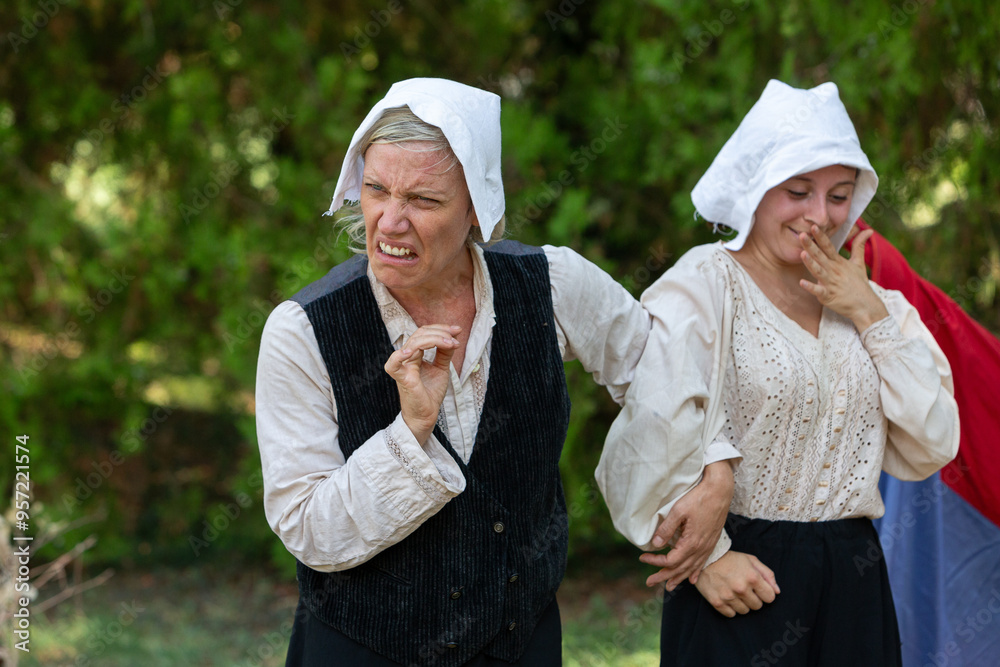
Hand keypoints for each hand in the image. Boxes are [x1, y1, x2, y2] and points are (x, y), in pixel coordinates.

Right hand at [384, 324, 461, 444]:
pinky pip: (394, 364)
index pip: (424, 333)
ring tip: (450, 344)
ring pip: (414, 343)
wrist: (427, 415)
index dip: (441, 328)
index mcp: (415, 354)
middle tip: (456, 337)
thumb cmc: (431, 393)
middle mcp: (407, 357)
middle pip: (420, 334)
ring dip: (434, 339)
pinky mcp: (402, 378)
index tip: (458, 330)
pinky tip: (412, 351)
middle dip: (440, 332)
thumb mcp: (441, 368)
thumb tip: (453, 337)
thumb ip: (445, 352)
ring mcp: (403, 366)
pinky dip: (400, 355)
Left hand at [638, 461, 734, 589]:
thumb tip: (656, 545)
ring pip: (692, 569)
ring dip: (679, 578)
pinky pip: (703, 563)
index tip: (642, 558)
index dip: (655, 562)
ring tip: (669, 586)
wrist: (720, 491)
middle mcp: (701, 549)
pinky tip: (693, 580)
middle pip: (680, 569)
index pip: (670, 560)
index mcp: (691, 542)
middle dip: (664, 576)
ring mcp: (708, 547)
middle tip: (649, 582)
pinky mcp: (712, 542)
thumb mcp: (679, 511)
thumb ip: (667, 529)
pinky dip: (696, 573)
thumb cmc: (699, 499)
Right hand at [694, 550, 779, 617]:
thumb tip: (777, 591)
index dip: (765, 593)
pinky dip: (730, 608)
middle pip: (757, 606)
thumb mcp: (751, 560)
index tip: (758, 589)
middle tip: (745, 590)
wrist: (705, 559)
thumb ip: (767, 575)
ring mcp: (728, 596)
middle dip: (754, 598)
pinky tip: (728, 598)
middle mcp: (741, 588)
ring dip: (742, 604)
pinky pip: (731, 614)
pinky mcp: (717, 602)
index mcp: (752, 577)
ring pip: (745, 611)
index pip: (770, 597)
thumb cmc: (730, 559)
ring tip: (735, 593)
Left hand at [798, 225, 888, 331]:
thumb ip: (859, 246)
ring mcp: (830, 283)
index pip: (828, 247)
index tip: (813, 226)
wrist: (866, 306)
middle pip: (820, 256)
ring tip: (802, 253)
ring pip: (818, 271)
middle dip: (811, 246)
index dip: (821, 237)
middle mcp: (833, 271)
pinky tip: (801, 282)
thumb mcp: (859, 263)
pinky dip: (811, 287)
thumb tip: (869, 230)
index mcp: (838, 262)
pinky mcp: (828, 296)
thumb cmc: (859, 284)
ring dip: (811, 263)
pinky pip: (818, 291)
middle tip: (801, 235)